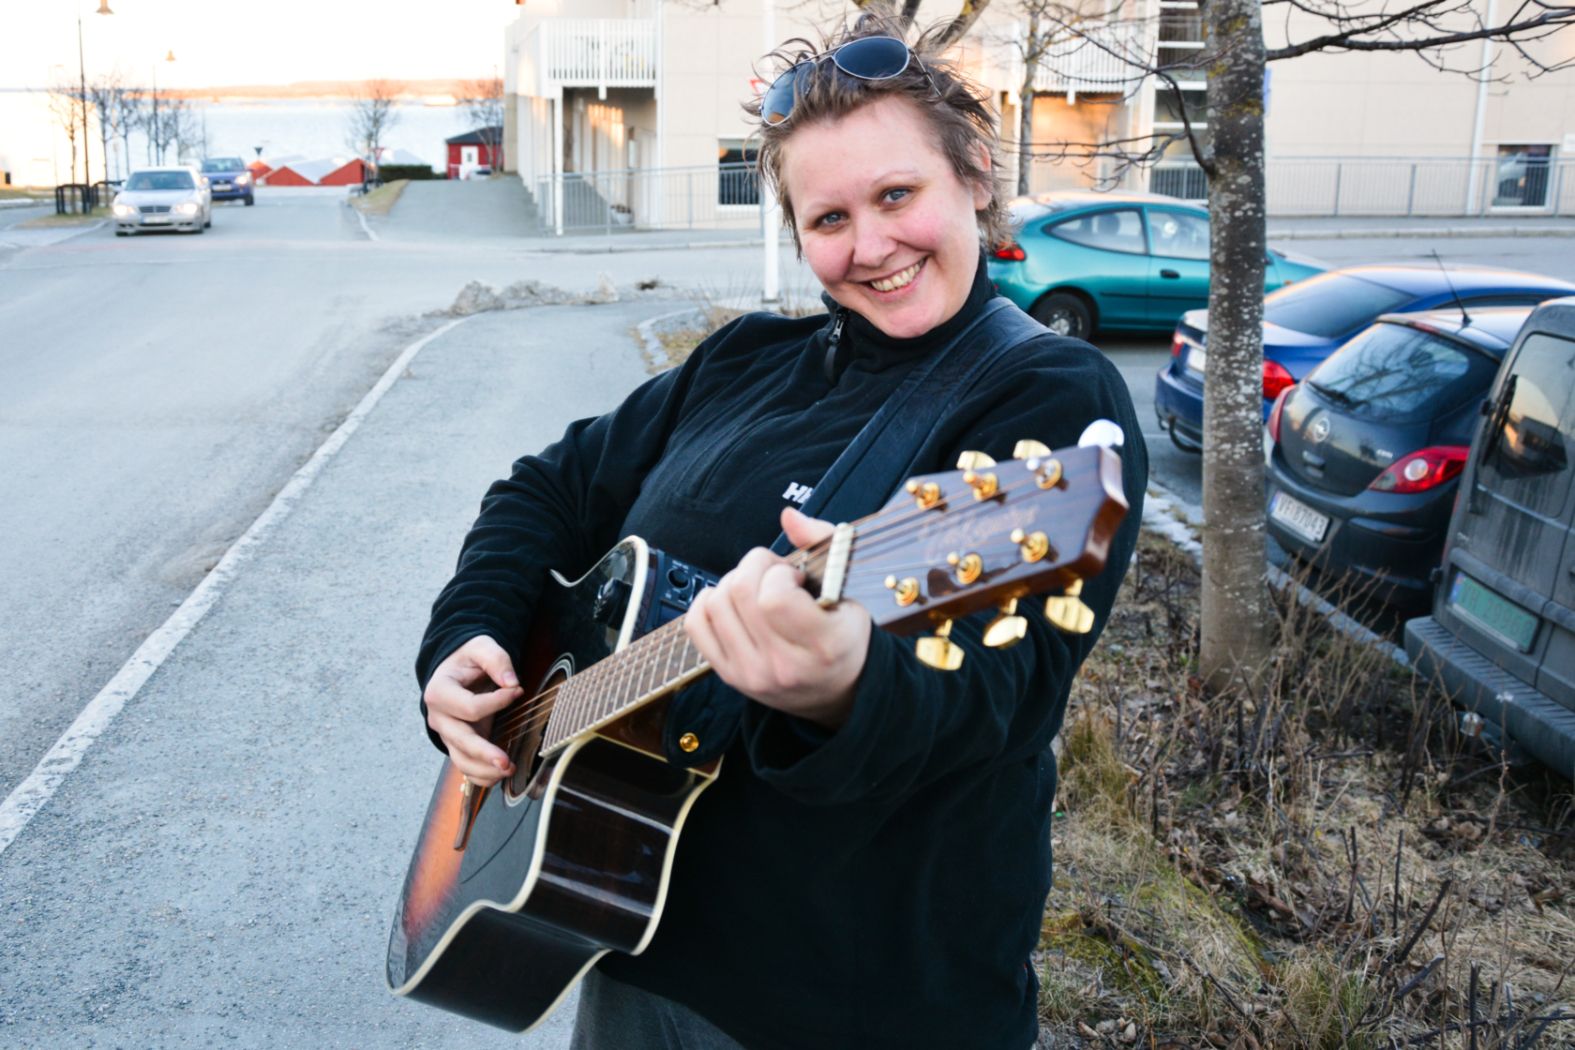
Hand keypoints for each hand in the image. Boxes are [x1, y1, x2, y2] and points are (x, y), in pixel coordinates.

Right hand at [423, 635, 524, 785]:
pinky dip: (480, 776)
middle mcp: (439, 717)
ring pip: (461, 759)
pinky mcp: (457, 744)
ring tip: (508, 770)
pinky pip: (465, 766)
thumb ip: (496, 659)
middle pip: (461, 740)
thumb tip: (511, 682)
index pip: (469, 707)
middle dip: (484, 753)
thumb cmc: (468, 659)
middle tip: (506, 762)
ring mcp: (447, 734)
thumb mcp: (481, 647)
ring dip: (484, 769)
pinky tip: (498, 776)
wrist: (457, 669)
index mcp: (439, 692)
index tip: (517, 691)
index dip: (496, 702)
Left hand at [684, 508, 871, 728]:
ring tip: (759, 591)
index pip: (774, 598)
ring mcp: (752, 674)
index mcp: (823, 645)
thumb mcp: (848, 589)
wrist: (836, 691)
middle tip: (776, 576)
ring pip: (715, 603)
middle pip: (739, 592)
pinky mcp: (730, 676)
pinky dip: (708, 602)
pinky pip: (696, 624)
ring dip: (734, 582)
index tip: (795, 578)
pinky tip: (733, 603)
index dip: (780, 574)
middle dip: (756, 567)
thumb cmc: (843, 634)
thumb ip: (823, 544)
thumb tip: (789, 516)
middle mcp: (784, 666)